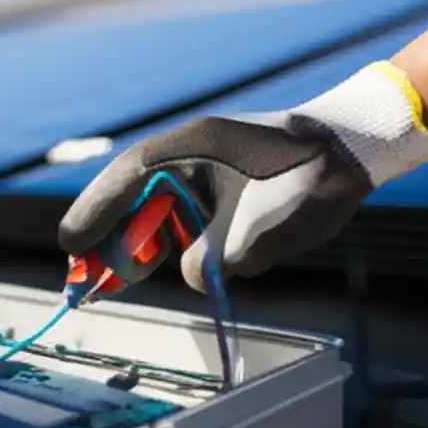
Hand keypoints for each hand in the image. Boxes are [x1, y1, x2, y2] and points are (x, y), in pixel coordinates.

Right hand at [58, 62, 427, 291]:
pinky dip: (161, 244)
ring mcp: (201, 174)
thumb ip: (228, 253)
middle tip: (84, 282)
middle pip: (130, 198)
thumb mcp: (275, 220)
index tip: (71, 245)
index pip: (128, 178)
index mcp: (193, 145)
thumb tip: (193, 280)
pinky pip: (176, 220)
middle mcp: (188, 156)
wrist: (355, 148)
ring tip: (114, 282)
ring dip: (134, 246)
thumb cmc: (317, 174)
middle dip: (107, 238)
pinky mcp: (215, 192)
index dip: (94, 211)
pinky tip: (155, 267)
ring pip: (150, 213)